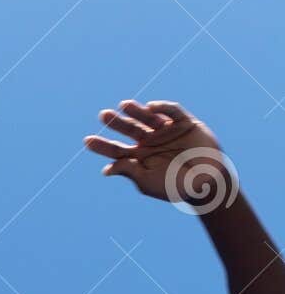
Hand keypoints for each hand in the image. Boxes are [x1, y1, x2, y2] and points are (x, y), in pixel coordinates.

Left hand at [84, 100, 235, 206]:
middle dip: (116, 122)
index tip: (87, 141)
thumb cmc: (175, 187)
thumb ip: (129, 172)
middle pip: (129, 130)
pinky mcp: (184, 122)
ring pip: (147, 117)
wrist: (207, 184)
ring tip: (123, 106)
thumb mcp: (148, 182)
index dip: (101, 145)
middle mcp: (149, 142)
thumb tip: (107, 169)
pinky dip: (162, 107)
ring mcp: (165, 131)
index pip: (116, 150)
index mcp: (138, 157)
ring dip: (135, 111)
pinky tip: (150, 106)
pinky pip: (171, 111)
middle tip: (103, 116)